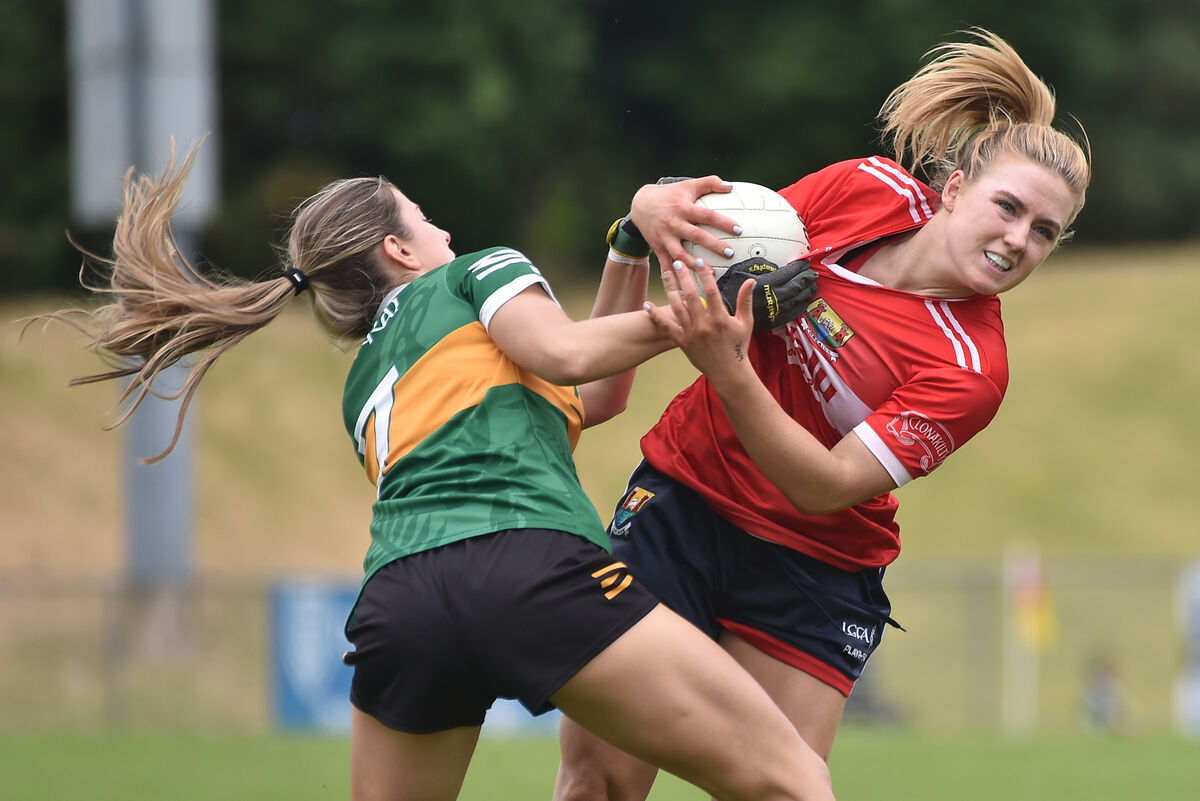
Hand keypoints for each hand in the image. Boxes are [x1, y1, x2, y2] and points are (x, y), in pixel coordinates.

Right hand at [628, 176, 739, 268]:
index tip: (738, 230)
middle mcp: (674, 224)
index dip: (722, 222)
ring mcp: (665, 238)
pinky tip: (687, 287)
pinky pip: (666, 265)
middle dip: (713, 245)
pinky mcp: (658, 248)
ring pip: (680, 254)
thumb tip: (730, 186)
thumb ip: (710, 183)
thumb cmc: (670, 194)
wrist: (640, 204)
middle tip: (730, 253)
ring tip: (710, 274)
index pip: (706, 215)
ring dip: (694, 265)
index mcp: (683, 208)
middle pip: (695, 236)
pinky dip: (675, 277)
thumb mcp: (688, 185)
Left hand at [645, 259, 755, 386]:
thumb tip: (750, 281)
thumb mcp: (745, 323)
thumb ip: (745, 300)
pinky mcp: (682, 342)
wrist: (728, 372)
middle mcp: (704, 325)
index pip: (711, 291)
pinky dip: (656, 316)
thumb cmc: (737, 346)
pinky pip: (667, 327)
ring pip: (677, 308)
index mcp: (720, 319)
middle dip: (683, 278)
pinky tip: (647, 305)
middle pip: (691, 296)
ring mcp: (692, 333)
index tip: (699, 261)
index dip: (704, 275)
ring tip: (665, 275)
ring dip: (670, 290)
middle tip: (677, 263)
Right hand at [716, 258, 817, 330]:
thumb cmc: (727, 292)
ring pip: (795, 301)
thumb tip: (772, 266)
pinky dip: (799, 308)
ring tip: (812, 287)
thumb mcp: (739, 271)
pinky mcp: (771, 321)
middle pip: (796, 287)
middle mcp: (773, 298)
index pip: (789, 274)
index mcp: (767, 284)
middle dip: (806, 280)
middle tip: (813, 274)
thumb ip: (758, 266)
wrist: (721, 316)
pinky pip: (790, 314)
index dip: (799, 268)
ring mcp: (774, 311)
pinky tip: (803, 303)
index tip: (805, 264)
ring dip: (806, 293)